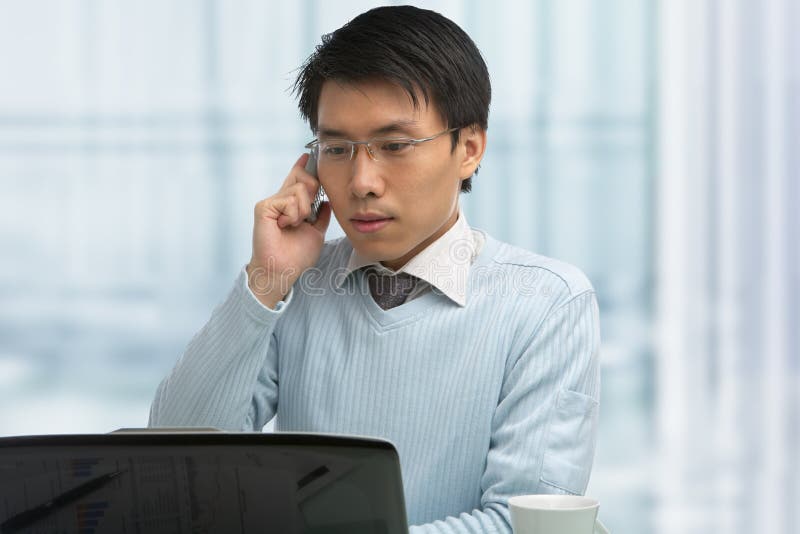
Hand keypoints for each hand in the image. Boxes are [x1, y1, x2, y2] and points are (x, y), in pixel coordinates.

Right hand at [246, 154, 331, 307]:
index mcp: (291, 205)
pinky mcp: (264, 207)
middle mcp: (279, 200)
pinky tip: (285, 225)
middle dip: (312, 191)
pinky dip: (293, 214)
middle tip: (306, 213)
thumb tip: (326, 202)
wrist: (283, 269)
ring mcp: (271, 202)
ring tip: (293, 225)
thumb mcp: (316, 232)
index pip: (297, 180)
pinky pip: (289, 200)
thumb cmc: (297, 255)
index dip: (303, 167)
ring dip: (302, 211)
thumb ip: (321, 216)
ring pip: (300, 190)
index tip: (308, 156)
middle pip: (303, 178)